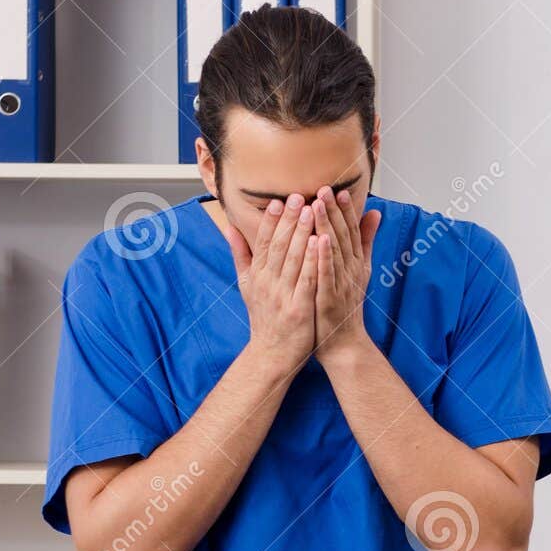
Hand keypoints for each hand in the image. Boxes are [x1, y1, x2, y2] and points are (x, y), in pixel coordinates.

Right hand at [222, 193, 318, 378]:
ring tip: (312, 210)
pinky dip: (314, 260)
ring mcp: (283, 296)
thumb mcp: (246, 285)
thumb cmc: (263, 317)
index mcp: (257, 275)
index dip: (271, 220)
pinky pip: (307, 280)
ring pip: (294, 259)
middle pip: (280, 246)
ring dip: (303, 232)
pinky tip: (321, 243)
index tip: (279, 199)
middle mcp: (268, 283)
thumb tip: (229, 226)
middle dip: (289, 219)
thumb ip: (240, 255)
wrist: (271, 355)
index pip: (264, 242)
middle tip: (300, 195)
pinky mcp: (299, 309)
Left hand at [311, 186, 381, 359]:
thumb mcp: (360, 270)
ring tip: (317, 205)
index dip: (346, 210)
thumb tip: (375, 212)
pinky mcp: (329, 298)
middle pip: (342, 236)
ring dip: (326, 227)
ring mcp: (341, 284)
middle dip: (333, 212)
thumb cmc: (345, 304)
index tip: (338, 189)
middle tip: (324, 188)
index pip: (351, 231)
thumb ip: (366, 241)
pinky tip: (318, 240)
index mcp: (355, 262)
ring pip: (333, 251)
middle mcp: (351, 270)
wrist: (343, 342)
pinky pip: (326, 275)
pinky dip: (324, 257)